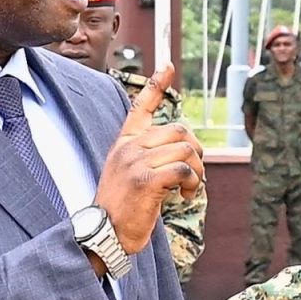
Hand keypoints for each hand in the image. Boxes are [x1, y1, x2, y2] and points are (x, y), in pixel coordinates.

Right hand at [94, 63, 203, 253]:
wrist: (103, 234)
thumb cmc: (121, 209)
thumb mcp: (128, 174)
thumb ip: (147, 157)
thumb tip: (182, 151)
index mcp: (124, 143)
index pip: (140, 106)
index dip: (156, 85)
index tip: (168, 65)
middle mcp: (129, 147)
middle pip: (179, 130)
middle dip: (196, 152)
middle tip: (195, 174)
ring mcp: (136, 162)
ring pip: (185, 149)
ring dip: (197, 171)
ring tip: (189, 189)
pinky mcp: (146, 180)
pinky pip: (184, 170)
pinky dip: (192, 184)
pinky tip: (184, 197)